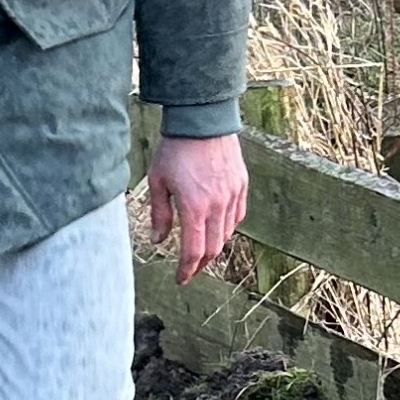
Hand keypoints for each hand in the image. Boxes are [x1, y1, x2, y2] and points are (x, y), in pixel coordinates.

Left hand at [148, 132, 251, 283]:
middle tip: (189, 271)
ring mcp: (233, 195)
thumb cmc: (175, 149)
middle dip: (200, 264)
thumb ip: (159, 215)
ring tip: (200, 252)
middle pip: (213, 249)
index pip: (194, 251)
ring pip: (226, 234)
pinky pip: (237, 217)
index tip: (180, 279)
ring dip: (213, 247)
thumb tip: (157, 241)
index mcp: (195, 207)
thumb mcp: (158, 182)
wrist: (203, 120)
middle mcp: (218, 205)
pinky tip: (215, 229)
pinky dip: (226, 229)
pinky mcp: (241, 185)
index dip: (187, 270)